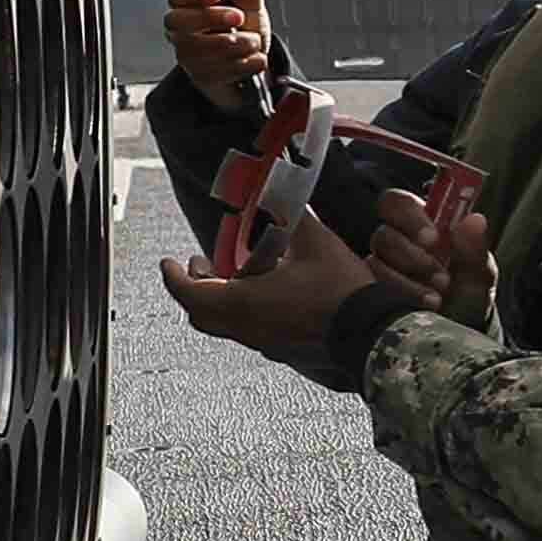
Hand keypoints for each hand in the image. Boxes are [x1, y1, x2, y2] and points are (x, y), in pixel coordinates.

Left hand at [160, 199, 381, 365]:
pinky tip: (270, 292)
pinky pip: (250, 330)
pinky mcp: (283, 349)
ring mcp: (265, 342)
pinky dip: (245, 309)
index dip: (174, 277)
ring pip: (225, 324)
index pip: (190, 294)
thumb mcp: (316, 241)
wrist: (372, 330)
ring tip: (239, 273)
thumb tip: (280, 192)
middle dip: (195, 286)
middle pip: (202, 313)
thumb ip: (291, 215)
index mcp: (245, 302)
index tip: (169, 263)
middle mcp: (248, 328)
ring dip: (222, 297)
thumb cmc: (343, 292)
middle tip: (201, 264)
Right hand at [162, 0, 280, 116]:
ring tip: (253, 40)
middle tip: (238, 17)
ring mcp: (190, 57)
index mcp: (189, 8)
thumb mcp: (247, 2)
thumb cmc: (240, 30)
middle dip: (211, 19)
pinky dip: (244, 64)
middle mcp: (183, 33)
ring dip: (236, 45)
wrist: (247, 64)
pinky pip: (221, 71)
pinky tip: (252, 58)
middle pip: (179, 24)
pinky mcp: (204, 78)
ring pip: (201, 50)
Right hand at [364, 173, 486, 315]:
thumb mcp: (478, 273)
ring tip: (438, 297)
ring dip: (407, 280)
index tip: (432, 239)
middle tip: (440, 275)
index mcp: (421, 226)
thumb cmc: (467, 296)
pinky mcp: (370, 293)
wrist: (459, 334)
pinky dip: (399, 296)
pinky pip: (370, 288)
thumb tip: (475, 219)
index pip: (398, 203)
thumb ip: (475, 247)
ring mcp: (381, 268)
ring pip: (376, 262)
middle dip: (411, 254)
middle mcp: (396, 243)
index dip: (410, 216)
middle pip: (384, 233)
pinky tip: (421, 307)